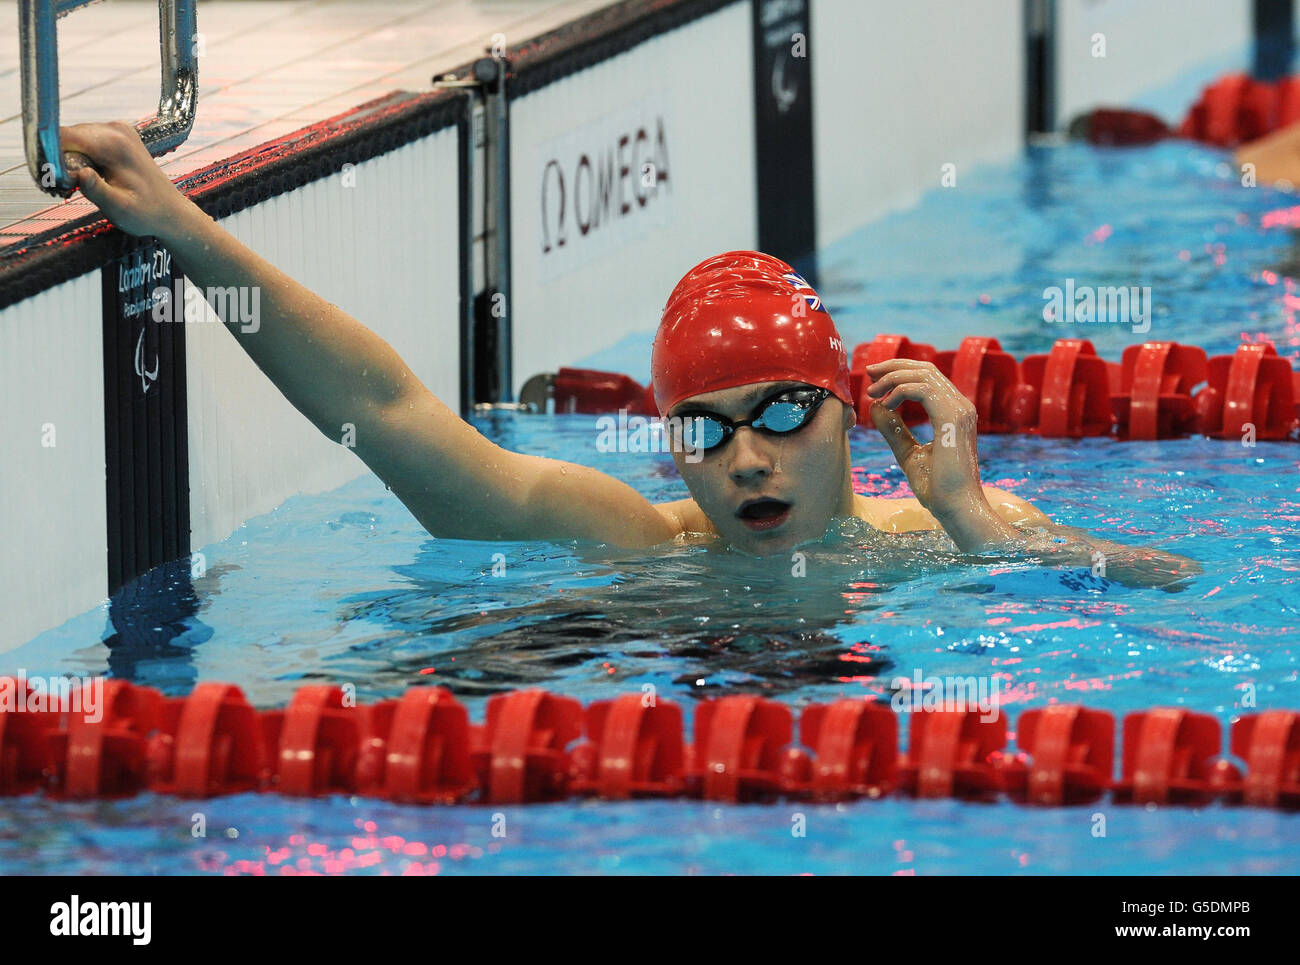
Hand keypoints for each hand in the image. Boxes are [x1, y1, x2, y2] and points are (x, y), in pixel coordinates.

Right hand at [58, 121, 190, 237]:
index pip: (64, 137)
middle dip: (60, 160)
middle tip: (65, 187)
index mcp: (115, 144)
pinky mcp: (117, 135)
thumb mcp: (119, 209)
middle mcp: (115, 129)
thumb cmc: (147, 213)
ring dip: (70, 159)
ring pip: (74, 138)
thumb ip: (97, 191)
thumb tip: (79, 173)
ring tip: (79, 185)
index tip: (51, 179)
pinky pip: (86, 141)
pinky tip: (90, 177)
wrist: (171, 211)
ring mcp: (117, 130)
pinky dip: (81, 157)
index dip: (50, 156)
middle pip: (67, 137)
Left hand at [863, 358, 987, 520]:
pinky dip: (899, 391)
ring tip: (871, 392)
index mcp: (953, 412)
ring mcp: (959, 409)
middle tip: (868, 372)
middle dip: (893, 366)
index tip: (874, 379)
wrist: (956, 507)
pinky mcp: (953, 417)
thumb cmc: (938, 487)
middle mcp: (960, 406)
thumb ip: (894, 430)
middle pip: (925, 369)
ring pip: (923, 375)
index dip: (899, 371)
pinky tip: (885, 405)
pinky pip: (921, 389)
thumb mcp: (909, 453)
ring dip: (892, 378)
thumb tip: (875, 407)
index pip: (927, 377)